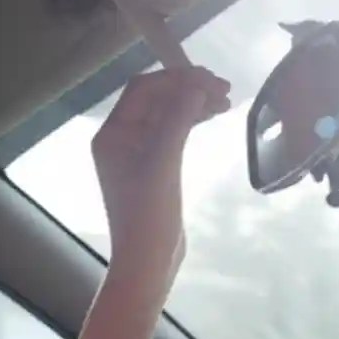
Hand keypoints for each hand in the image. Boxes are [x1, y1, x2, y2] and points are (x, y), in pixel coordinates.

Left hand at [91, 67, 229, 274]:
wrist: (148, 260)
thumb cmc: (149, 213)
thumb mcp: (163, 161)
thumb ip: (177, 119)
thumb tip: (196, 85)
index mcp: (111, 134)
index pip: (143, 89)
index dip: (177, 78)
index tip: (211, 80)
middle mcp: (120, 139)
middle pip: (156, 98)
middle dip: (188, 88)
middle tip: (225, 89)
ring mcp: (136, 153)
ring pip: (166, 114)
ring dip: (193, 103)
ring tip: (226, 101)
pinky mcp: (153, 167)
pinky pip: (172, 132)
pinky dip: (191, 120)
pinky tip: (212, 116)